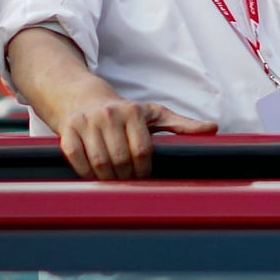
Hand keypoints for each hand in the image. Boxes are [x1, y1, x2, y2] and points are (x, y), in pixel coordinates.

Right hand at [58, 98, 217, 179]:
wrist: (84, 98)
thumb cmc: (125, 111)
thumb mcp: (154, 114)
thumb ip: (182, 124)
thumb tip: (213, 128)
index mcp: (133, 111)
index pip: (142, 151)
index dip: (144, 170)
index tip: (144, 176)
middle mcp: (109, 114)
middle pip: (121, 160)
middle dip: (127, 177)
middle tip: (129, 181)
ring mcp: (87, 123)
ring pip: (99, 163)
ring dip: (107, 178)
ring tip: (113, 180)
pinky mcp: (67, 132)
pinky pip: (77, 160)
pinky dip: (85, 173)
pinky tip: (93, 174)